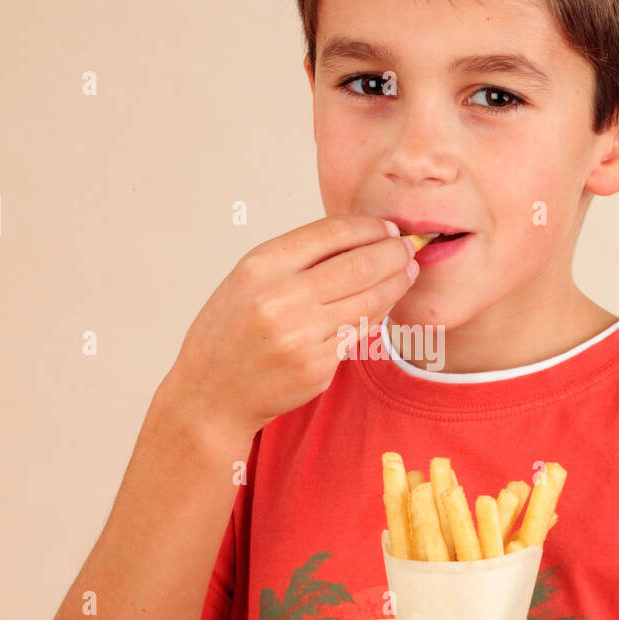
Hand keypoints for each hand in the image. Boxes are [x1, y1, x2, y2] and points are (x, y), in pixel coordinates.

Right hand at [163, 215, 418, 437]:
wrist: (211, 392)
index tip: (387, 227)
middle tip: (407, 248)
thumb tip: (358, 236)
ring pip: (370, 300)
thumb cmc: (231, 331)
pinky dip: (378, 315)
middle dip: (393, 252)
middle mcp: (281, 299)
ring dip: (396, 283)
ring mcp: (302, 336)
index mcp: (262, 266)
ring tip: (407, 272)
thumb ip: (296, 258)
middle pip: (361, 264)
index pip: (332, 233)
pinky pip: (360, 332)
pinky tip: (383, 305)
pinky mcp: (317, 367)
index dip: (369, 227)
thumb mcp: (248, 280)